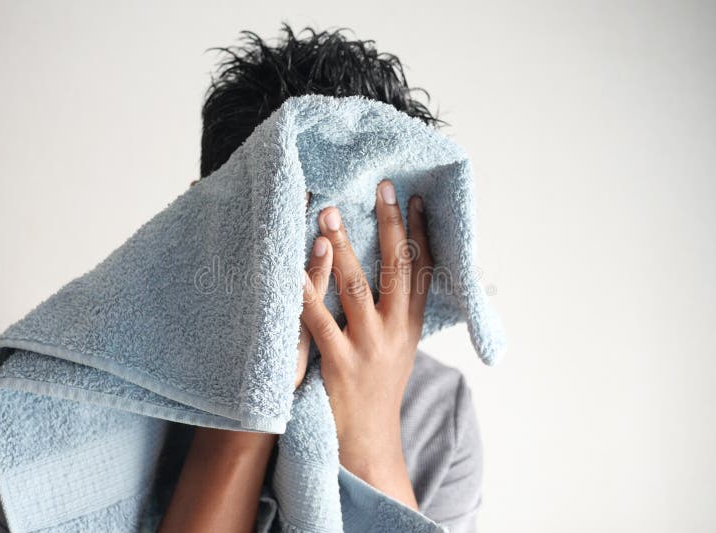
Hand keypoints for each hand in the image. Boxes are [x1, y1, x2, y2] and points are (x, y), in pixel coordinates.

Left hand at [300, 179, 432, 509]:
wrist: (368, 440)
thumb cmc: (378, 387)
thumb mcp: (400, 347)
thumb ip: (400, 310)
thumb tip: (402, 272)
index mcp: (410, 325)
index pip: (423, 270)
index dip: (421, 233)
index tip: (414, 199)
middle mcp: (395, 331)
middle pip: (397, 269)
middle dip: (389, 226)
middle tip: (381, 188)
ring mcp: (368, 346)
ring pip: (357, 287)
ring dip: (343, 248)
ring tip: (329, 214)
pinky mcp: (340, 363)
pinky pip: (319, 320)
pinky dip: (305, 293)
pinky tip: (293, 268)